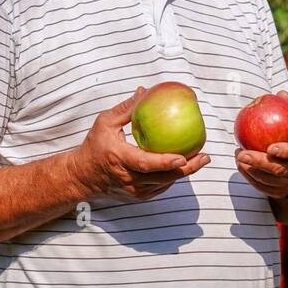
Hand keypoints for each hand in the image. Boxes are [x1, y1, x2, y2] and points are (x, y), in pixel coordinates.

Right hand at [69, 87, 210, 200]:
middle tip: (205, 156)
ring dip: (184, 173)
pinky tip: (186, 165)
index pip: (144, 164)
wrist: (82, 176)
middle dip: (187, 169)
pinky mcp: (138, 196)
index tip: (183, 156)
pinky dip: (173, 177)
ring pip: (164, 184)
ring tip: (202, 159)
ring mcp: (133, 191)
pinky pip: (161, 187)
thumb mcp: (105, 123)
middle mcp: (127, 178)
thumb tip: (145, 90)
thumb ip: (127, 108)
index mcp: (119, 158)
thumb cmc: (95, 145)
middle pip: (162, 178)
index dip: (165, 162)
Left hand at [234, 91, 287, 199]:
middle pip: (278, 170)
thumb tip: (281, 93)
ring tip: (237, 156)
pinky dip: (248, 176)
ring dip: (249, 169)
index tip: (270, 147)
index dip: (285, 151)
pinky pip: (261, 186)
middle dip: (259, 162)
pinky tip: (239, 164)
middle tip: (242, 153)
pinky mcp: (277, 193)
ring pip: (267, 180)